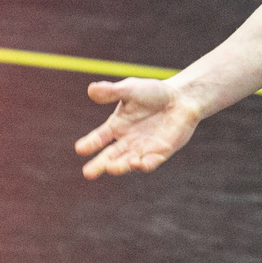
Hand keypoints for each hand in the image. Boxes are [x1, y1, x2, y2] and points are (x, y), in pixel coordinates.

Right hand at [75, 78, 201, 178]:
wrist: (181, 98)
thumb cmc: (154, 92)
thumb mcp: (130, 89)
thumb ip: (112, 91)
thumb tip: (91, 89)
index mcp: (116, 126)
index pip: (99, 138)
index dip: (90, 144)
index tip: (80, 149)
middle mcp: (127, 141)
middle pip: (110, 156)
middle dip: (99, 165)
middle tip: (88, 173)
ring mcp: (143, 148)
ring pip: (128, 162)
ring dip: (120, 166)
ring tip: (111, 168)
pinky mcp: (160, 153)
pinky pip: (150, 163)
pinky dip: (143, 165)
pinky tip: (137, 164)